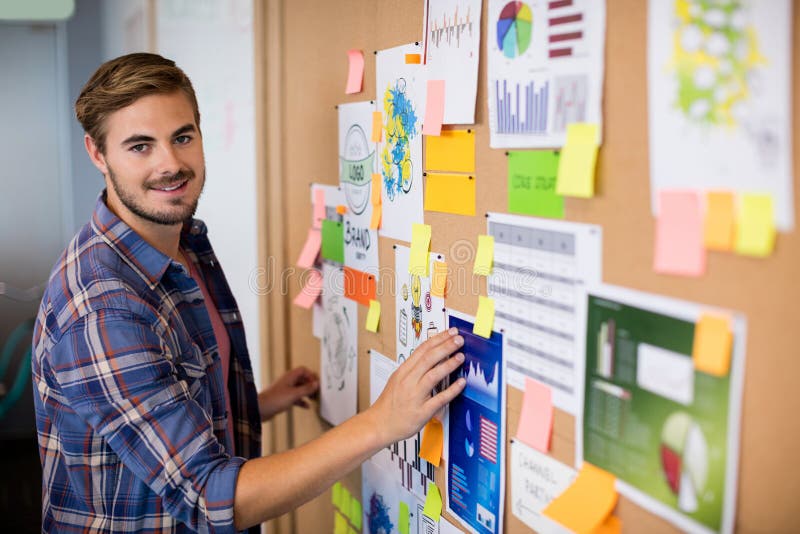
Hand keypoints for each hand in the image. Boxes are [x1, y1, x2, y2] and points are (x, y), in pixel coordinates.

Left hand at [258, 366, 318, 421]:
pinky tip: (306, 406)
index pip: (303, 370)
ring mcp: (285, 390)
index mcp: (290, 376)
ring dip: (307, 393)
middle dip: (310, 385)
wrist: (260, 409)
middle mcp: (288, 382)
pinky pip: (295, 398)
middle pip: (302, 379)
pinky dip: (301, 401)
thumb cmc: (275, 399)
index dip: (311, 375)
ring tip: (314, 398)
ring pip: (299, 389)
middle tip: (317, 391)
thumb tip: (316, 384)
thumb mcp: (294, 394)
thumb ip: (306, 389)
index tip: (316, 383)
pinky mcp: (283, 398)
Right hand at [367, 328, 466, 444]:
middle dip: (445, 346)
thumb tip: (431, 357)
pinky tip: (460, 383)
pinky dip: (451, 390)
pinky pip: (439, 399)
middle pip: (428, 358)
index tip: (449, 332)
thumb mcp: (397, 380)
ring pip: (433, 375)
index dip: (437, 339)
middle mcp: (408, 381)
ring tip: (460, 356)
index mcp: (403, 372)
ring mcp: (415, 396)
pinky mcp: (421, 412)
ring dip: (449, 364)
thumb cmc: (389, 404)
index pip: (422, 350)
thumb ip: (413, 369)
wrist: (379, 425)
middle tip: (458, 339)